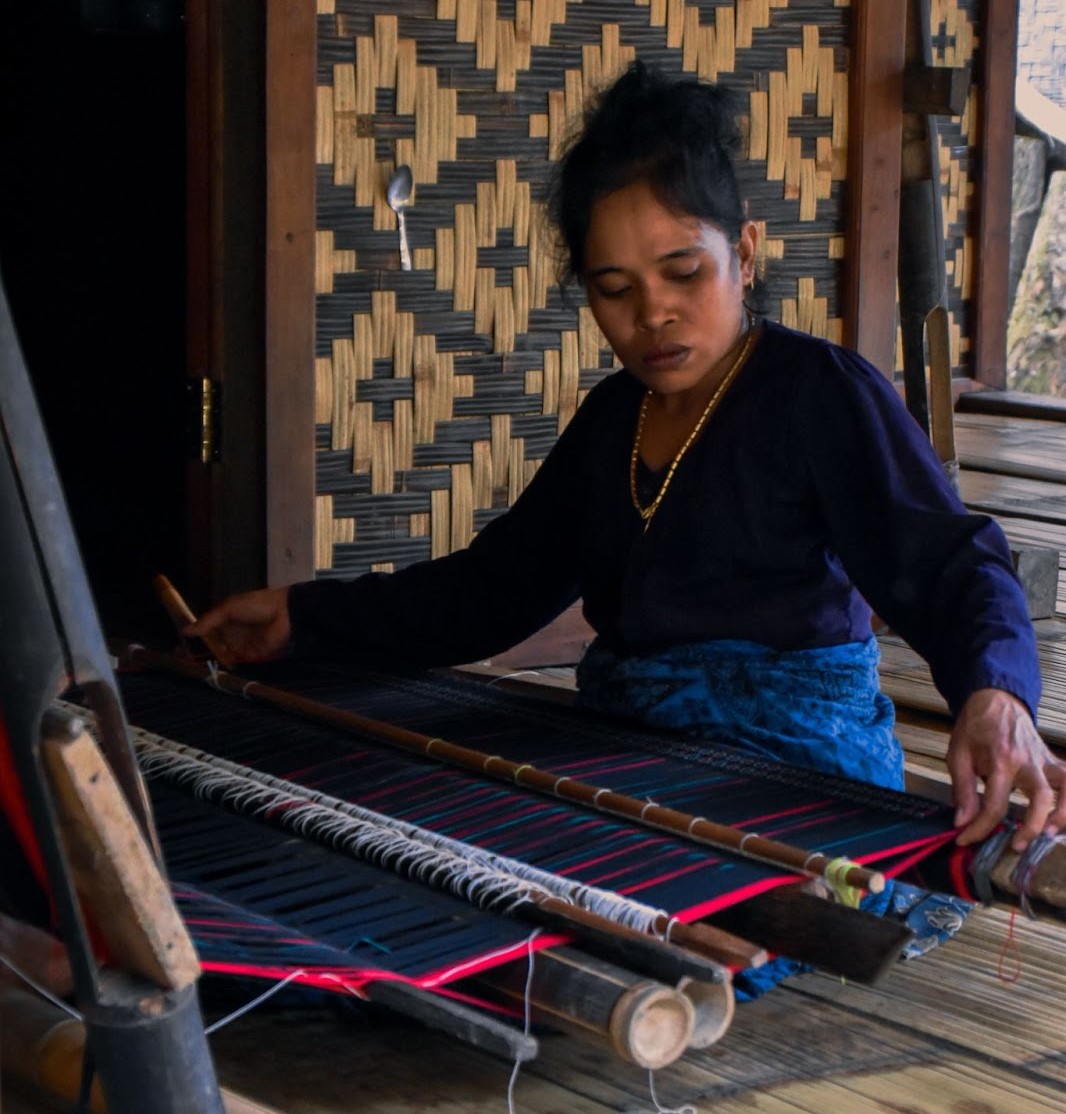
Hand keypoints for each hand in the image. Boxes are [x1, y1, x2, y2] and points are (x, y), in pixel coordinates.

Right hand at [183, 586, 291, 665]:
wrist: (284, 612)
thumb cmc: (256, 604)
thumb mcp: (229, 608)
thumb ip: (209, 620)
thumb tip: (186, 630)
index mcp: (222, 620)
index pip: (202, 633)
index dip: (190, 642)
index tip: (177, 650)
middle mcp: (228, 635)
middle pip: (208, 648)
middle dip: (195, 657)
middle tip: (181, 665)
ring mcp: (238, 647)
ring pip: (219, 658)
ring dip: (208, 664)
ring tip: (192, 672)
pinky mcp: (249, 656)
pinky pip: (235, 665)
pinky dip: (224, 669)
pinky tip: (212, 674)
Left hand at [947, 688, 1065, 850]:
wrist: (995, 701)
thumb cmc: (975, 729)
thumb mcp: (958, 755)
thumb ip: (963, 790)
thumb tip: (962, 822)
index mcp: (1000, 760)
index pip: (994, 804)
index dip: (979, 828)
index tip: (965, 839)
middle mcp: (1028, 762)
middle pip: (1040, 798)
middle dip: (1031, 827)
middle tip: (1016, 846)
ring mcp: (1045, 761)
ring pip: (1065, 788)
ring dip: (1063, 814)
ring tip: (1050, 835)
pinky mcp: (1054, 761)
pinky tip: (1061, 817)